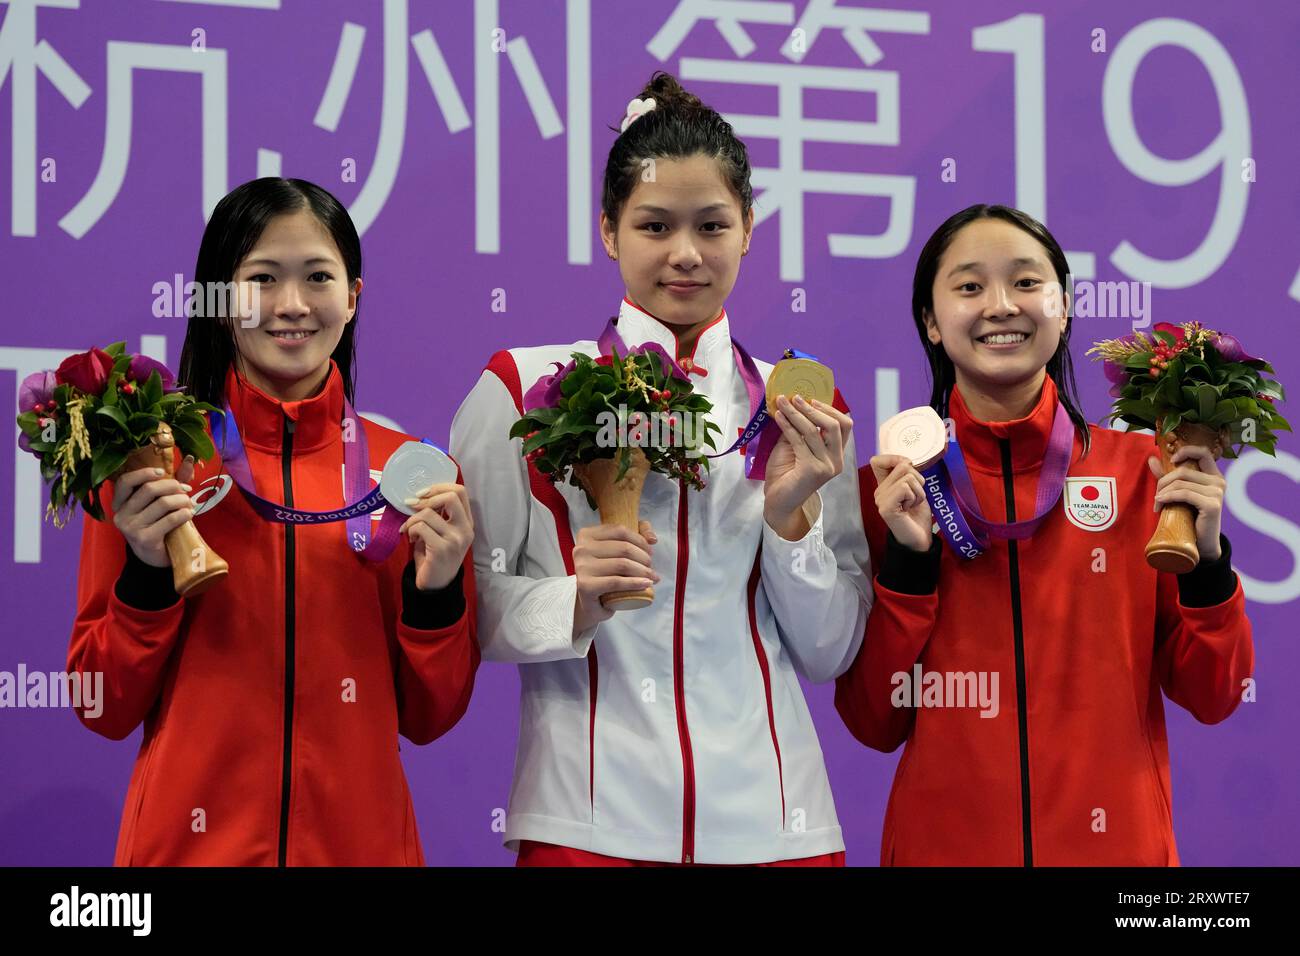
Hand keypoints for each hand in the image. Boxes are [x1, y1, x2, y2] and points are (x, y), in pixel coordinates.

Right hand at [112, 455, 196, 566]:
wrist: (155, 556)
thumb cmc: (158, 524)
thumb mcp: (160, 502)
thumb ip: (172, 481)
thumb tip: (190, 459)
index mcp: (119, 503)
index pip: (124, 481)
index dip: (144, 473)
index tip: (162, 472)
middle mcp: (121, 514)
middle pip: (149, 490)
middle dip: (173, 486)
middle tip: (186, 490)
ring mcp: (131, 528)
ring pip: (162, 504)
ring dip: (182, 500)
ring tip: (190, 504)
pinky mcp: (144, 539)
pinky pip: (169, 520)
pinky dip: (183, 514)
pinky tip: (189, 514)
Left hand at [402, 482, 474, 590]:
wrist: (435, 585)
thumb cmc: (435, 556)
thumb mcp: (440, 532)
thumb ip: (437, 514)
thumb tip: (418, 496)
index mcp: (467, 522)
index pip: (460, 491)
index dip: (439, 487)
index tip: (422, 494)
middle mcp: (465, 529)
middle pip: (451, 496)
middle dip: (426, 498)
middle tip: (412, 505)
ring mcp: (455, 539)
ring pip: (428, 513)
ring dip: (411, 520)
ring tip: (410, 530)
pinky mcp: (442, 549)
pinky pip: (420, 527)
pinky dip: (410, 530)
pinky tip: (411, 539)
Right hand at [572, 520, 658, 635]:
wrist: (591, 604)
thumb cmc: (606, 574)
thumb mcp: (620, 550)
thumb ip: (639, 533)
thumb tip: (652, 538)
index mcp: (587, 535)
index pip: (620, 530)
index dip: (640, 540)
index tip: (650, 552)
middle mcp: (581, 549)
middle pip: (623, 548)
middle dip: (644, 558)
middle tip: (651, 568)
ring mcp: (582, 567)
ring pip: (622, 564)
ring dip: (643, 571)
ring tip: (652, 578)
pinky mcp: (585, 586)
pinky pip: (616, 582)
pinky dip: (635, 583)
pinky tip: (646, 584)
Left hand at [763, 394, 852, 538]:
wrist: (779, 502)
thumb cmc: (786, 474)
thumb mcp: (795, 447)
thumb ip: (800, 430)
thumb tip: (796, 403)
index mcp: (836, 455)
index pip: (845, 427)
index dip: (830, 409)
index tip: (811, 399)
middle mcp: (836, 461)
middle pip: (835, 426)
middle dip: (813, 409)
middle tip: (795, 397)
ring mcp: (826, 466)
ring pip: (814, 431)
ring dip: (796, 413)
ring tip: (782, 403)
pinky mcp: (812, 469)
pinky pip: (799, 440)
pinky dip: (787, 425)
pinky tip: (778, 417)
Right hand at [869, 454, 933, 552]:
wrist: (920, 539)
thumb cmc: (918, 516)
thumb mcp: (915, 490)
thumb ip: (908, 475)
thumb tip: (907, 461)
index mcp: (884, 486)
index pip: (877, 461)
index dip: (895, 458)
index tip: (909, 469)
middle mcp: (879, 491)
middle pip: (902, 465)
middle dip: (918, 479)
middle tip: (914, 497)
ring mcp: (880, 499)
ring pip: (907, 476)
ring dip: (918, 491)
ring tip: (913, 504)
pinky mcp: (886, 507)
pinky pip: (905, 488)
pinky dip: (915, 497)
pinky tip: (910, 509)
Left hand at [1149, 445, 1224, 561]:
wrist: (1201, 542)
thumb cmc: (1190, 516)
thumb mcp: (1179, 493)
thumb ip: (1168, 476)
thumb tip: (1151, 459)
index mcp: (1214, 475)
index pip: (1203, 452)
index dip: (1186, 451)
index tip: (1171, 460)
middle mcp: (1219, 481)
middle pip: (1183, 471)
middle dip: (1163, 482)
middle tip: (1156, 496)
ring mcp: (1218, 493)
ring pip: (1181, 483)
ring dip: (1163, 493)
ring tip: (1157, 503)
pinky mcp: (1212, 505)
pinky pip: (1184, 494)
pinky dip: (1168, 498)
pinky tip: (1160, 504)